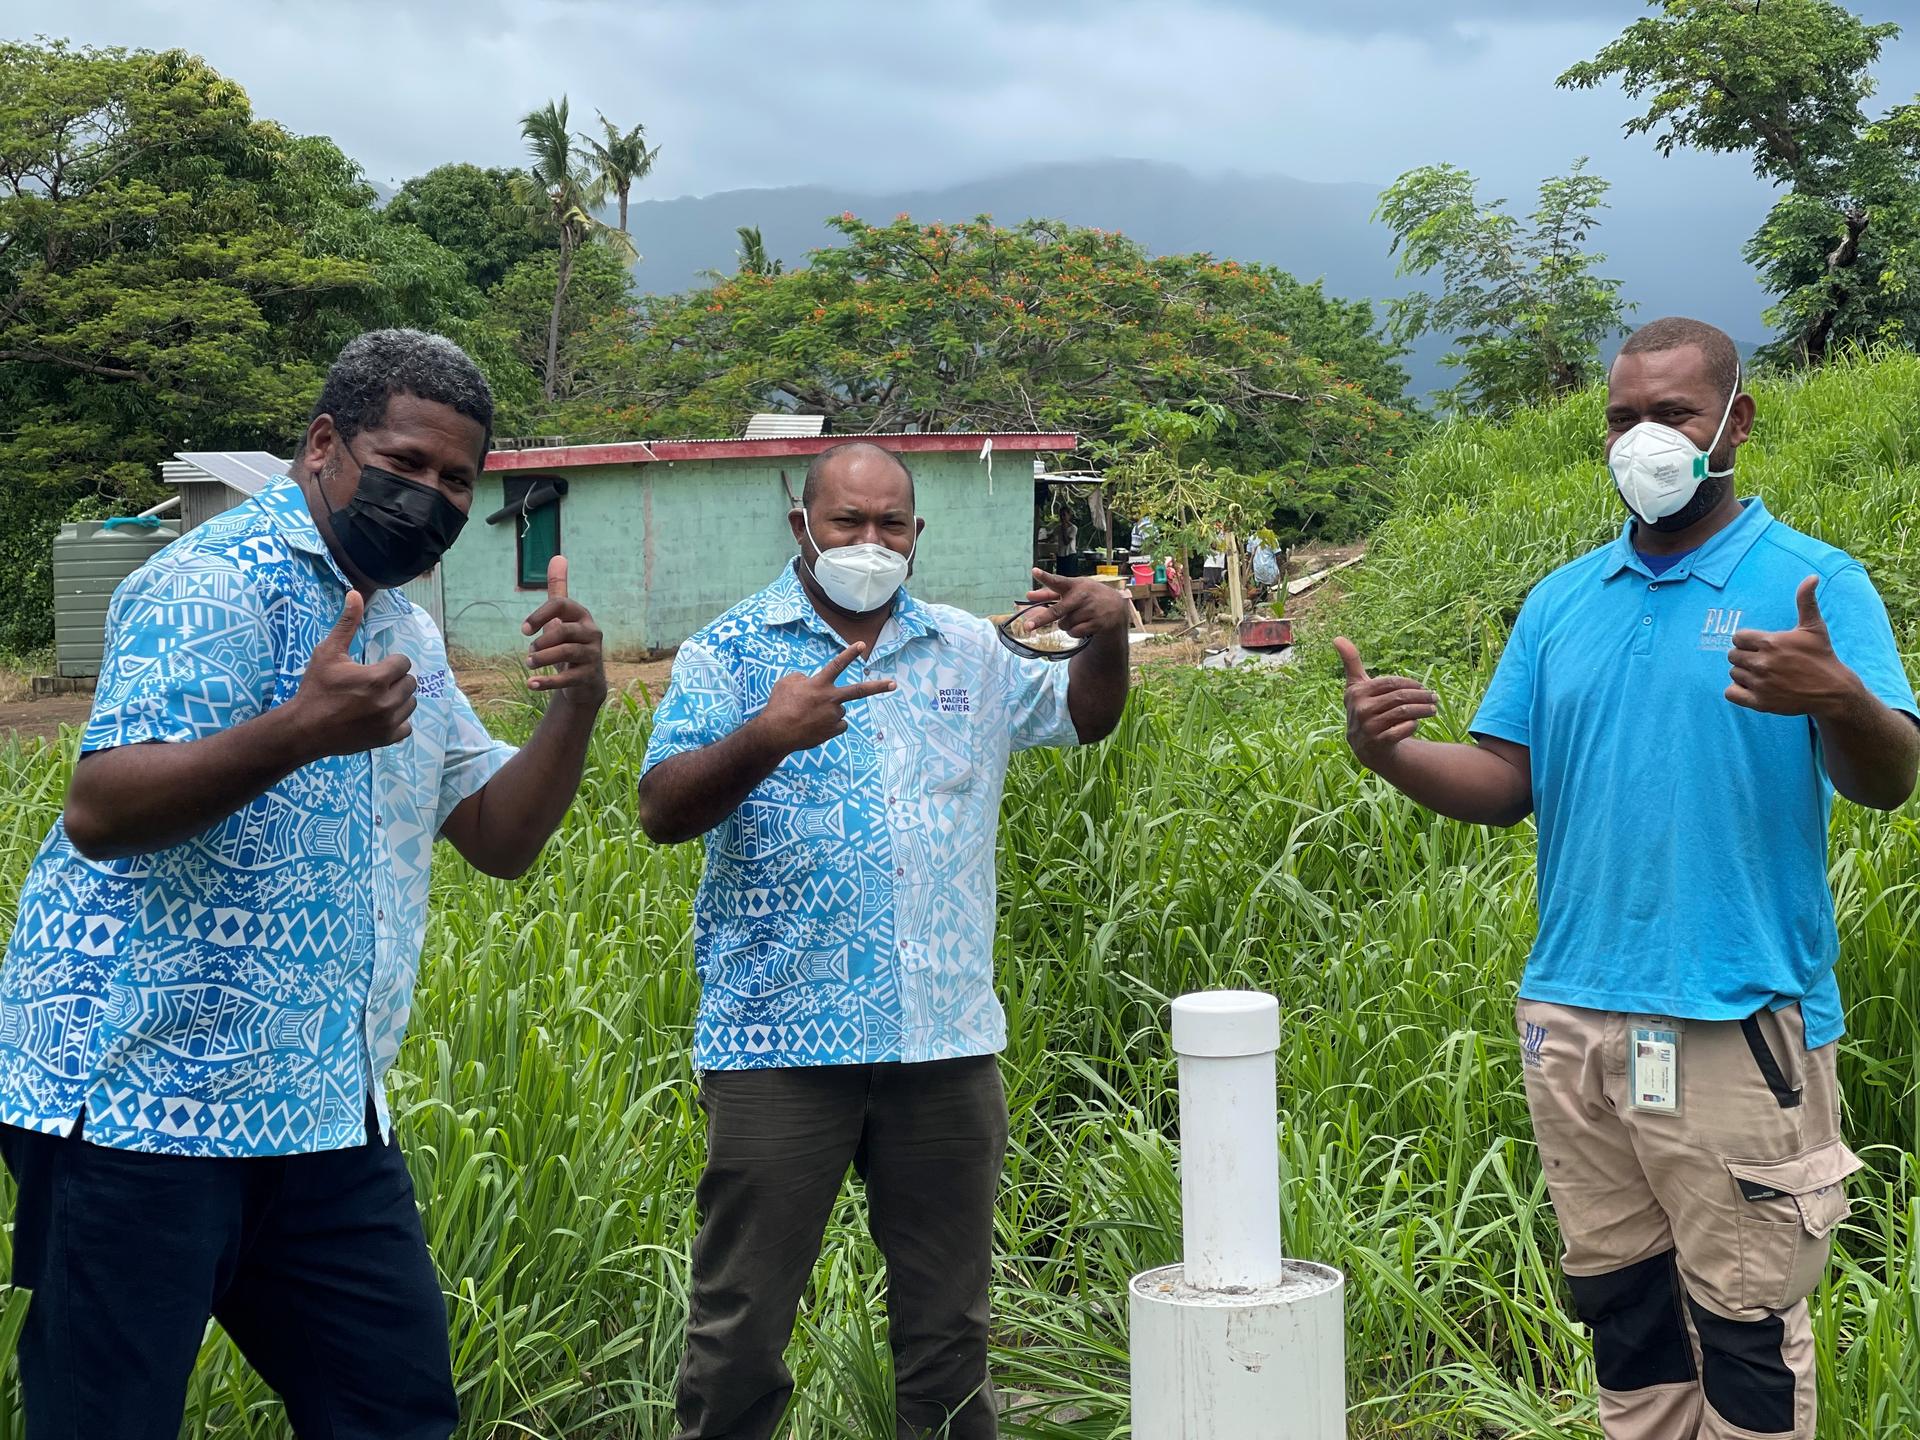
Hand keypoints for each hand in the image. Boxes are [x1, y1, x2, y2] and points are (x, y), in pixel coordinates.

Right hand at [289, 590, 416, 755]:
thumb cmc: (315, 688)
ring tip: (376, 698)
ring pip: (410, 703)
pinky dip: (397, 721)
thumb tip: (355, 593)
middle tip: (374, 683)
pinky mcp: (386, 739)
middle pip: (410, 682)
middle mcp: (387, 702)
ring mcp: (388, 722)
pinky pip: (406, 726)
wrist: (304, 728)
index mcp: (377, 679)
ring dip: (398, 698)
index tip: (374, 667)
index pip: (403, 663)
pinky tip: (380, 716)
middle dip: (395, 679)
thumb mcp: (328, 652)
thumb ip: (347, 624)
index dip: (390, 663)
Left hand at [522, 556, 607, 707]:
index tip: (524, 630)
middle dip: (542, 641)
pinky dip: (548, 682)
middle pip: (564, 630)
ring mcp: (593, 655)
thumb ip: (559, 589)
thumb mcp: (563, 616)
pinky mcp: (589, 676)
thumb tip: (558, 557)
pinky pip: (568, 678)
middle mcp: (591, 633)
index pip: (561, 605)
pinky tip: (531, 684)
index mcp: (581, 616)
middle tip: (529, 652)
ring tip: (528, 664)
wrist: (586, 680)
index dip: (539, 615)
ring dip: (543, 659)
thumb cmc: (570, 642)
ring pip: (567, 652)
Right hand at [756, 643, 895, 754]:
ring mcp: (834, 716)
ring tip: (809, 716)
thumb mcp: (786, 683)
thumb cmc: (779, 706)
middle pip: (859, 691)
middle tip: (893, 684)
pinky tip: (815, 725)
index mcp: (819, 684)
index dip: (850, 653)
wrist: (777, 733)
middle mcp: (831, 699)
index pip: (838, 664)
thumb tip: (809, 680)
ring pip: (838, 709)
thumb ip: (801, 677)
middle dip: (878, 687)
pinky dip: (829, 725)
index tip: (862, 644)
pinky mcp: (834, 731)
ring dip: (828, 710)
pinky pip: (837, 724)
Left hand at [1019, 569, 1133, 641]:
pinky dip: (1073, 632)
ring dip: (1065, 624)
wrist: (1115, 606)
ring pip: (1064, 624)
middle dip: (1042, 619)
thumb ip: (1049, 593)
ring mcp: (1089, 610)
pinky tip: (1081, 625)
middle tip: (1027, 626)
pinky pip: (1074, 633)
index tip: (1034, 571)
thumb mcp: (1071, 589)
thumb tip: (1028, 595)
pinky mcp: (1096, 623)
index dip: (1045, 577)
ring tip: (1076, 617)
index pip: (1058, 581)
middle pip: (1058, 610)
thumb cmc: (1087, 595)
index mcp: (1073, 585)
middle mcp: (1081, 596)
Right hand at [1334, 636, 1437, 769]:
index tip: (1422, 687)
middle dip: (1421, 696)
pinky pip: (1402, 730)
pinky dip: (1412, 725)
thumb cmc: (1365, 710)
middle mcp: (1360, 709)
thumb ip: (1350, 662)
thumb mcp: (1356, 687)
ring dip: (1423, 710)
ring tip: (1433, 709)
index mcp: (1356, 692)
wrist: (1365, 747)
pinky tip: (1416, 723)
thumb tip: (1336, 637)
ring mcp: (1368, 728)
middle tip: (1434, 697)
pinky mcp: (1377, 743)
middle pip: (1399, 697)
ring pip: (1404, 713)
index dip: (1410, 684)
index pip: (1391, 682)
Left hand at [1726, 576, 1860, 717]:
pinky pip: (1731, 693)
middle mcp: (1762, 662)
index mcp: (1770, 642)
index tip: (1761, 645)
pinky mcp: (1759, 702)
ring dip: (1743, 673)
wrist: (1832, 690)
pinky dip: (1737, 691)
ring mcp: (1760, 683)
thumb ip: (1806, 601)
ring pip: (1733, 673)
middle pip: (1732, 655)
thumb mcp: (1814, 627)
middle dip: (1744, 656)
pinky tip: (1752, 688)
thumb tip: (1811, 577)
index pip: (1737, 638)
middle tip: (1762, 660)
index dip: (1746, 641)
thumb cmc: (1822, 656)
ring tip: (1763, 674)